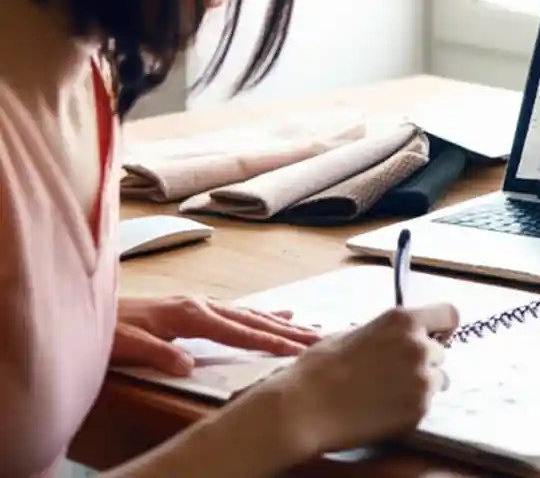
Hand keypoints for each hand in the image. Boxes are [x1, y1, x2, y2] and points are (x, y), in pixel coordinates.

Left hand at [112, 295, 321, 375]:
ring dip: (282, 322)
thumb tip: (189, 365)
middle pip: (254, 320)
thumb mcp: (127, 345)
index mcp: (191, 315)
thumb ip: (159, 353)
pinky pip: (239, 312)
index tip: (299, 350)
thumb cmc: (108, 330)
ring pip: (250, 314)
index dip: (270, 342)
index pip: (239, 332)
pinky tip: (279, 313)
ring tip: (312, 327)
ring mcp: (201, 304)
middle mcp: (202, 305)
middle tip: (321, 338)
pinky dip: (263, 314)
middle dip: (289, 330)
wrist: (88, 310)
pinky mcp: (197, 308)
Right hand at [263, 303, 458, 457]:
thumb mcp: (353, 333)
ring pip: (437, 380)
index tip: (434, 336)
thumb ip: (385, 334)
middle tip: (393, 373)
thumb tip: (394, 338)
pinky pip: (425, 405)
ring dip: (420, 385)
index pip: (449, 315)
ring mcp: (423, 380)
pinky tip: (383, 409)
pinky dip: (410, 408)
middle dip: (423, 361)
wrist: (305, 408)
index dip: (441, 327)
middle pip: (440, 352)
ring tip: (387, 393)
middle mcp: (420, 347)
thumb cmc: (319, 368)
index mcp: (403, 321)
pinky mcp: (420, 410)